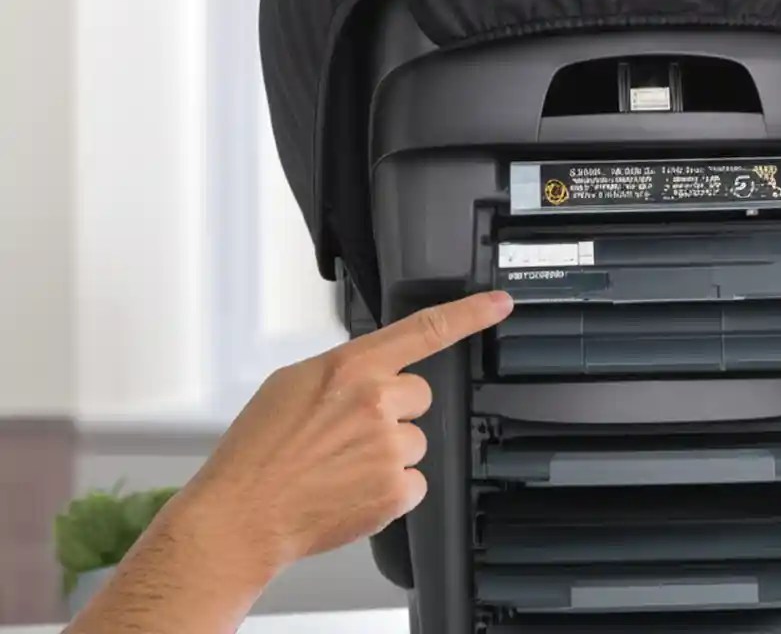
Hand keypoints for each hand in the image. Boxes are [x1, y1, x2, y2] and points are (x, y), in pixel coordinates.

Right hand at [172, 291, 513, 575]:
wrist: (242, 514)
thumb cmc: (258, 452)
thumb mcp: (292, 385)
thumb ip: (343, 373)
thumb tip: (370, 375)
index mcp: (350, 368)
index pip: (424, 330)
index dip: (470, 314)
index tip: (500, 303)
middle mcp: (377, 402)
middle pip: (419, 396)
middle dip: (394, 412)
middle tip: (349, 434)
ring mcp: (390, 446)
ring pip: (415, 442)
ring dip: (389, 454)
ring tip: (342, 467)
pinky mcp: (396, 489)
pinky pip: (414, 481)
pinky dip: (391, 490)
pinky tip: (354, 491)